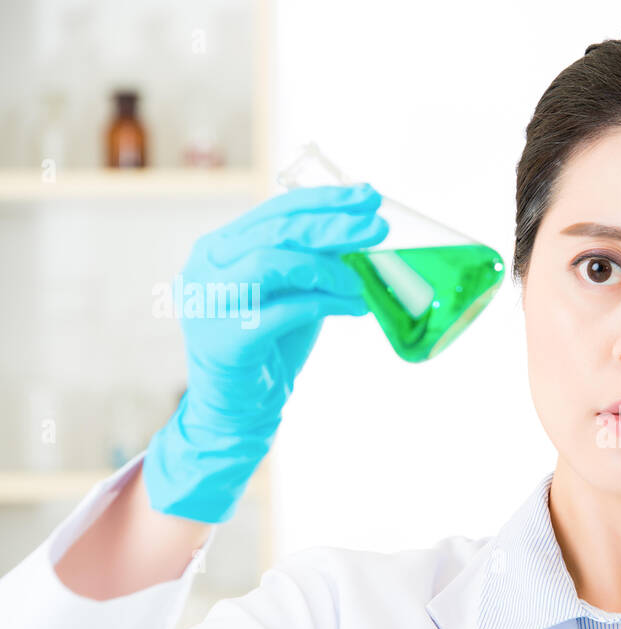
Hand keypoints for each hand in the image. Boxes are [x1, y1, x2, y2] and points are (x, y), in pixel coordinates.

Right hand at [143, 184, 387, 522]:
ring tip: (362, 282)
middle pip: (277, 231)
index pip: (276, 210)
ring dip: (328, 269)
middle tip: (378, 228)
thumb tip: (363, 230)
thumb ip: (312, 262)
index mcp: (220, 247)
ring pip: (274, 263)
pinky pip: (284, 310)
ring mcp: (209, 302)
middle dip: (334, 225)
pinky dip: (326, 304)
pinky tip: (356, 307)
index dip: (325, 199)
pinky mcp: (225, 339)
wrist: (238, 406)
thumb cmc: (269, 344)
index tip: (369, 196)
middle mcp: (206, 267)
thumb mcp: (290, 292)